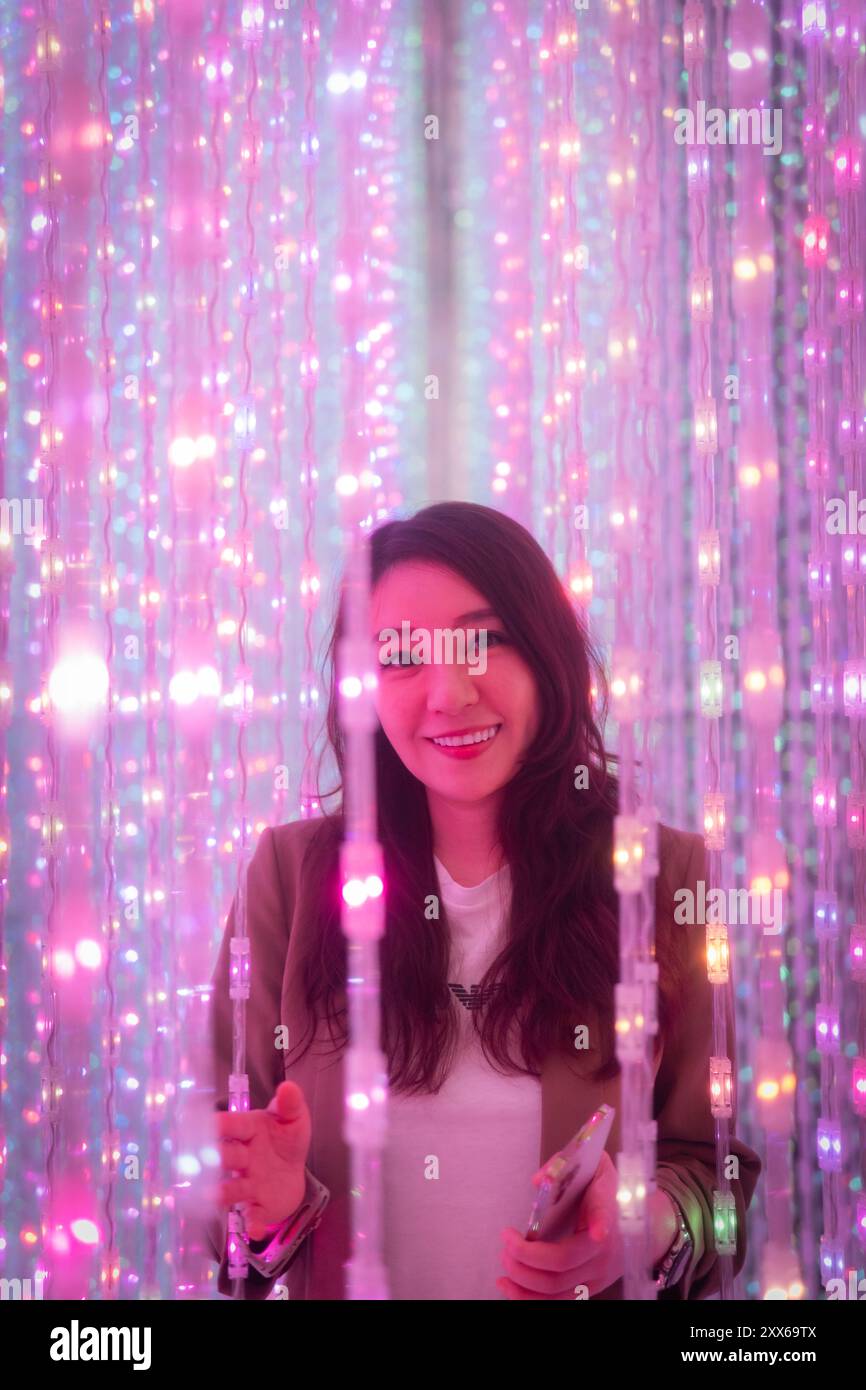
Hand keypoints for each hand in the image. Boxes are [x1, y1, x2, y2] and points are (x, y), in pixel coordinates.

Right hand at [217, 1080, 310, 1241]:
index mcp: (249, 1130)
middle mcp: (242, 1156)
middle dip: (219, 1156)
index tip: (208, 1123)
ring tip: (216, 1195)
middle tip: (208, 1157)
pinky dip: (252, 1222)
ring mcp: (247, 1182)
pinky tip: (254, 1229)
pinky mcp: (257, 1204)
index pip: (232, 1125)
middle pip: (227, 1156)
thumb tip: (288, 1087)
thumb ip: (291, 1104)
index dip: (220, 1124)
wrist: (292, 1172)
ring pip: (232, 1187)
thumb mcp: (293, 1119)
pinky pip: (252, 1214)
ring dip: (224, 1192)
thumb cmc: (286, 1140)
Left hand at [496, 1149, 624, 1299]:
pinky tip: (509, 1286)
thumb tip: (539, 1180)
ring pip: (558, 1288)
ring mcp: (597, 1274)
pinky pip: (558, 1301)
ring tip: (505, 1262)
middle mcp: (604, 1249)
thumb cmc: (608, 1191)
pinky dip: (529, 1298)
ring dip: (524, 1279)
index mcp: (606, 1209)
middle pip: (564, 1261)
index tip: (599, 1232)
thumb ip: (565, 1164)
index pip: (605, 1215)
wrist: (640, 1225)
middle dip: (527, 1255)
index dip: (601, 1222)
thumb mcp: (595, 1165)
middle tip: (507, 1241)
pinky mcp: (590, 1289)